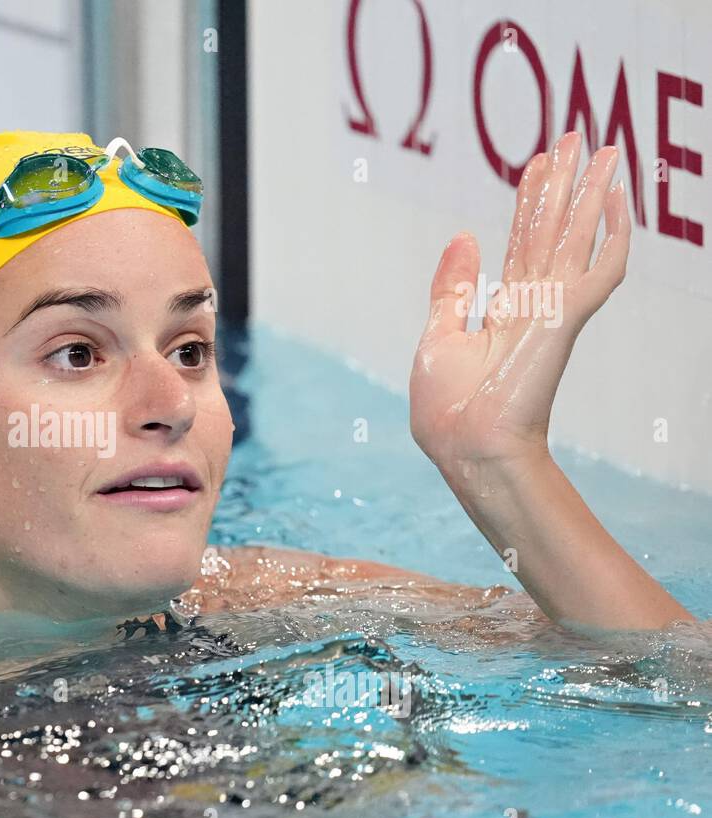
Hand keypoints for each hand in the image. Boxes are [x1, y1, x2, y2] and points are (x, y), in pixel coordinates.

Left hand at [410, 132, 630, 474]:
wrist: (465, 444)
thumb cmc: (448, 407)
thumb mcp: (437, 335)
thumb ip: (454, 288)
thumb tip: (463, 236)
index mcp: (506, 313)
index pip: (523, 245)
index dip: (528, 204)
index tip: (534, 166)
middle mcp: (536, 306)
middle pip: (553, 230)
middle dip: (563, 183)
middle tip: (575, 134)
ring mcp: (554, 310)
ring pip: (578, 236)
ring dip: (591, 191)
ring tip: (603, 146)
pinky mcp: (566, 316)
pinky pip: (601, 266)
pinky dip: (612, 232)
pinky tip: (617, 197)